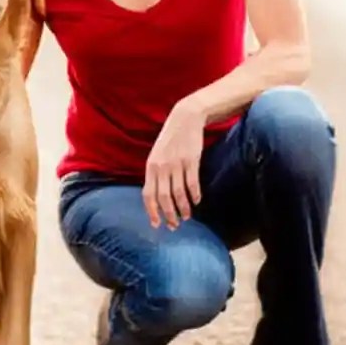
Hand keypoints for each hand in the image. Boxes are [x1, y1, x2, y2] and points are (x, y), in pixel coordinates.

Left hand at [143, 98, 206, 229]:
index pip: (148, 194)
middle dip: (169, 215)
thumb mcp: (157, 155)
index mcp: (150, 167)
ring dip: (183, 208)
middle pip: (163, 198)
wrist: (185, 118)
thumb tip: (157, 197)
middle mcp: (161, 167)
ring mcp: (176, 164)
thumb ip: (155, 174)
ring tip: (187, 217)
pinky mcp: (191, 160)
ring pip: (178, 194)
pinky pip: (192, 183)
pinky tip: (197, 201)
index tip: (157, 224)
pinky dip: (194, 195)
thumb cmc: (171, 140)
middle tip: (174, 225)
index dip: (152, 211)